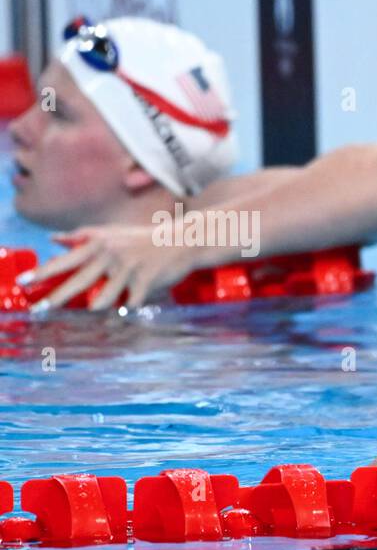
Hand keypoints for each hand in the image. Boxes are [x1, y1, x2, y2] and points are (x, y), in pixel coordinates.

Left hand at [20, 224, 197, 311]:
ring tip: (91, 311)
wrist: (182, 240)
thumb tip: (52, 239)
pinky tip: (123, 316)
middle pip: (78, 281)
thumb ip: (81, 237)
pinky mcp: (146, 281)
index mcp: (98, 243)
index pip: (64, 260)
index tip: (23, 283)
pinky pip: (130, 303)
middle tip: (39, 310)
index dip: (42, 272)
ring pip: (104, 296)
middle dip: (57, 298)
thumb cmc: (143, 239)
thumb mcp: (110, 233)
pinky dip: (126, 310)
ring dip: (96, 307)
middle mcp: (110, 255)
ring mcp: (128, 268)